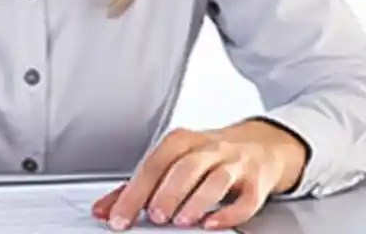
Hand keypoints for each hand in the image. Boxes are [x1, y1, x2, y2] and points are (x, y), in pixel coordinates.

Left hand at [92, 121, 307, 230]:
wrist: (261, 145)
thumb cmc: (208, 156)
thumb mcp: (172, 163)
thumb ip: (139, 187)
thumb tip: (105, 210)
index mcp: (181, 141)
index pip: (153, 164)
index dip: (134, 192)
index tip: (119, 217)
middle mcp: (208, 149)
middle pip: (184, 167)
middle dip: (167, 192)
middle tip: (154, 216)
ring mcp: (234, 163)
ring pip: (216, 179)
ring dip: (197, 200)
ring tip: (181, 220)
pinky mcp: (257, 181)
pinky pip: (248, 198)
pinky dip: (230, 212)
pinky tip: (212, 223)